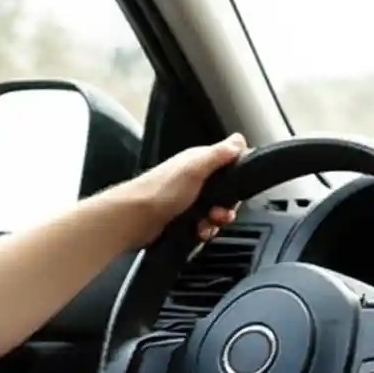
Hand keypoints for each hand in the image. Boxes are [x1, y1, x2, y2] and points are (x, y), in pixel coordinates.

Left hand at [117, 132, 248, 247]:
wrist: (134, 218)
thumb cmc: (162, 190)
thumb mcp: (194, 168)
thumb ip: (218, 154)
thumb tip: (239, 141)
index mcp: (198, 162)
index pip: (228, 164)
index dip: (237, 177)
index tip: (238, 190)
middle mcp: (194, 178)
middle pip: (224, 191)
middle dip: (227, 205)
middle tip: (220, 213)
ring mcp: (187, 199)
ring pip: (215, 211)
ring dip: (215, 220)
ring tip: (207, 224)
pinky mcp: (182, 218)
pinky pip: (203, 225)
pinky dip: (204, 230)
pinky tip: (198, 232)